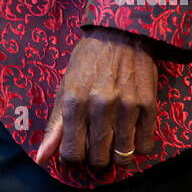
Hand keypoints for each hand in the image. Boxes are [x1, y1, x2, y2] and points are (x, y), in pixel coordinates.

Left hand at [36, 27, 158, 169]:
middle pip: (99, 159)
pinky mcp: (149, 105)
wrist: (121, 32)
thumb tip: (42, 158)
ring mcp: (127, 106)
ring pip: (123, 156)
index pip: (72, 153)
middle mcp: (101, 105)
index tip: (76, 150)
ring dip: (117, 155)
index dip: (72, 158)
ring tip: (113, 140)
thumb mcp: (65, 86)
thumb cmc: (88, 60)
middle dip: (95, 158)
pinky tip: (130, 132)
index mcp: (75, 101)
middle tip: (95, 144)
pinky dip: (137, 146)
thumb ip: (55, 125)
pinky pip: (145, 146)